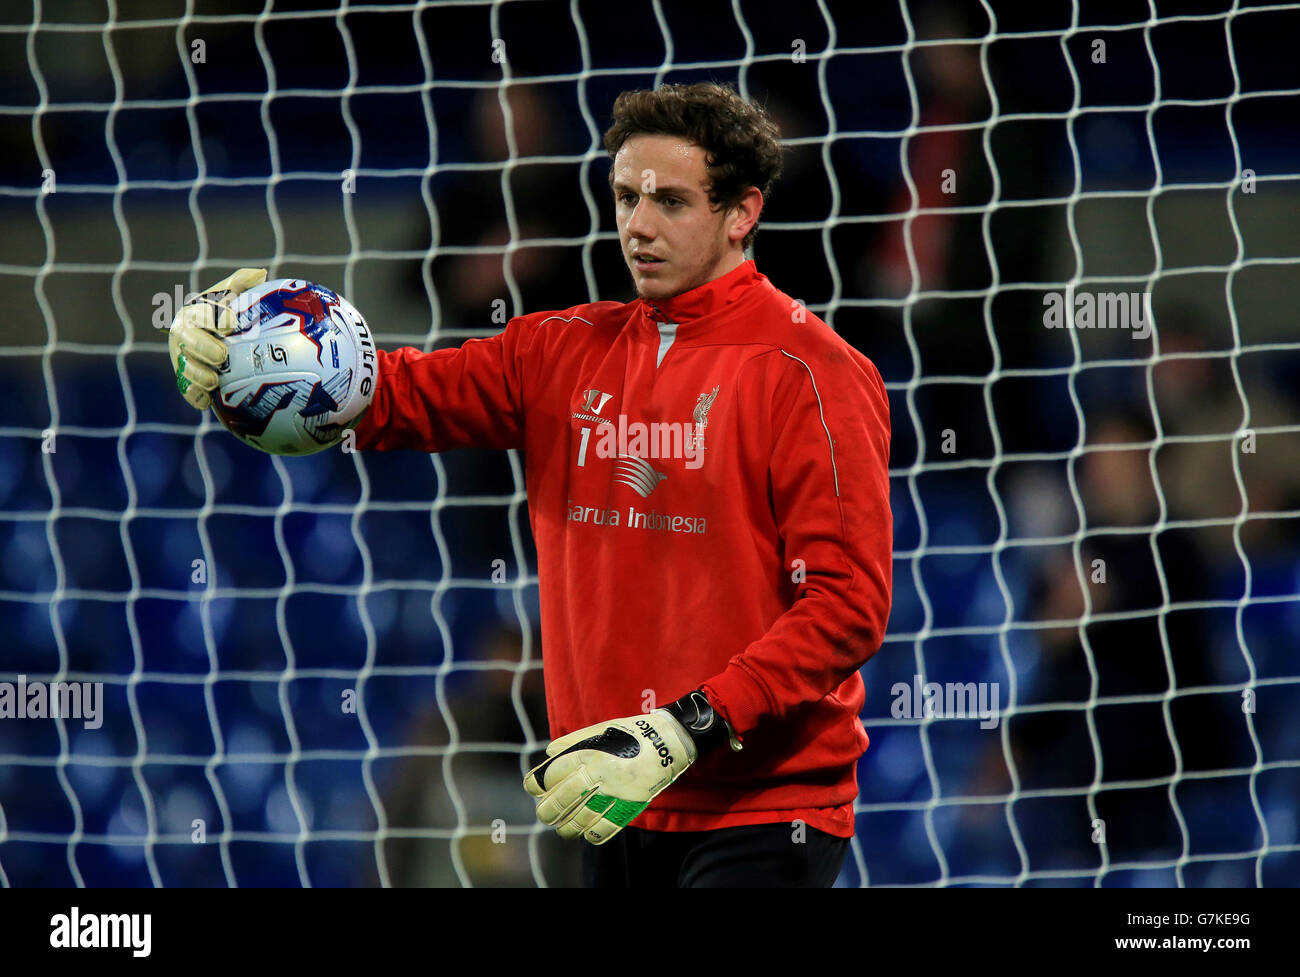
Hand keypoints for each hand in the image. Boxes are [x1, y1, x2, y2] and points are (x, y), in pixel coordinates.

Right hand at [168, 267, 265, 409]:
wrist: (231, 347)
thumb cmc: (234, 317)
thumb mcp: (238, 299)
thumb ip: (244, 285)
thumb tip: (261, 274)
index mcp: (196, 314)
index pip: (201, 313)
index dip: (214, 317)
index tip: (233, 322)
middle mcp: (184, 336)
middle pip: (187, 341)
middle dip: (202, 347)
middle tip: (222, 355)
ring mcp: (184, 360)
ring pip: (185, 367)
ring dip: (198, 374)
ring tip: (216, 380)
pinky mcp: (188, 383)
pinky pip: (187, 391)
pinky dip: (194, 396)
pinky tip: (206, 401)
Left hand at [524, 690, 736, 844]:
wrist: (667, 741)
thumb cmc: (631, 732)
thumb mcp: (601, 729)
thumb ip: (573, 741)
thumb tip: (549, 752)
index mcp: (587, 753)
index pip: (551, 775)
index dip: (536, 785)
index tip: (535, 789)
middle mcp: (598, 774)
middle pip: (561, 800)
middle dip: (547, 811)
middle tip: (545, 815)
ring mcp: (615, 791)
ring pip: (581, 818)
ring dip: (567, 827)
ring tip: (563, 829)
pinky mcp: (630, 804)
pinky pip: (607, 826)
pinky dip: (593, 834)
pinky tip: (586, 834)